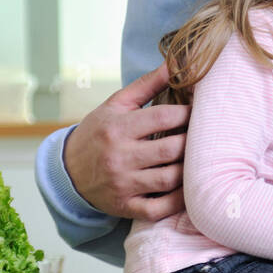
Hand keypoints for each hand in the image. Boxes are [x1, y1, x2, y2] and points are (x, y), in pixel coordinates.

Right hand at [62, 62, 190, 219]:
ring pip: (169, 179)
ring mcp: (123, 184)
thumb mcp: (116, 104)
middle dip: (193, 142)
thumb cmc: (99, 132)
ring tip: (199, 159)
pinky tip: (188, 187)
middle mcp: (119, 156)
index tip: (200, 112)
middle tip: (205, 137)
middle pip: (171, 149)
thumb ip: (147, 84)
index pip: (164, 118)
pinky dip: (179, 200)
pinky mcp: (126, 206)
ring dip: (189, 169)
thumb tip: (175, 63)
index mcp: (118, 127)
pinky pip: (160, 208)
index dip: (188, 114)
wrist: (67, 170)